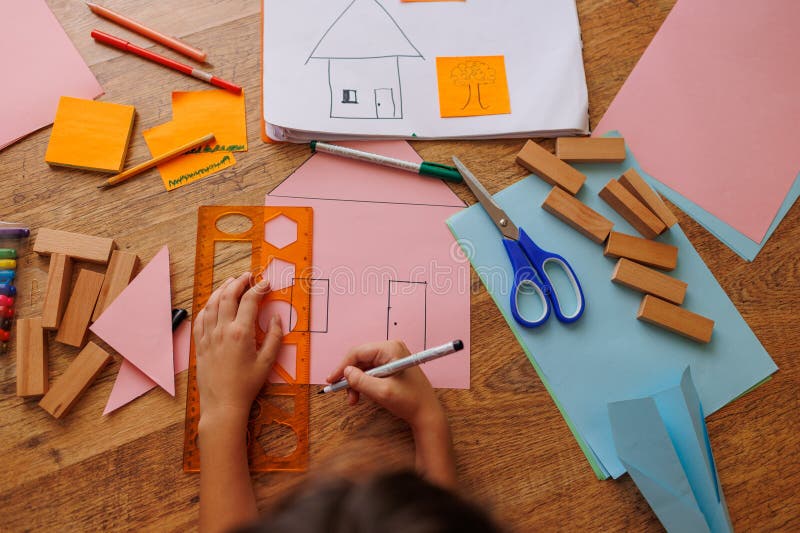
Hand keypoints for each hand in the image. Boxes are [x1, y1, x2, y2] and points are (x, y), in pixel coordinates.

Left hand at [194, 272, 282, 428]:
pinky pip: (200, 319)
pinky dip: (207, 306)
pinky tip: (213, 303)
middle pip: (228, 296)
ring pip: (212, 304)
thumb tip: (276, 318)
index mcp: (241, 333)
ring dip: (222, 289)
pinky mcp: (200, 344)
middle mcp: (222, 331)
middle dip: (238, 282)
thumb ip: (274, 337)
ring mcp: (208, 336)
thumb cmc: (246, 385)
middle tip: (247, 276)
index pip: (249, 301)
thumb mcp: (267, 362)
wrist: (223, 404)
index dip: (258, 288)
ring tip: (230, 282)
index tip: (265, 283)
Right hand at [326, 340, 444, 430]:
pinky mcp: (392, 366)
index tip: (331, 380)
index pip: (358, 352)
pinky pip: (372, 372)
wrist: (427, 413)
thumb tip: (346, 372)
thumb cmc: (409, 401)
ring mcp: (392, 357)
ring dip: (356, 382)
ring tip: (353, 400)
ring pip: (364, 367)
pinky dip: (364, 383)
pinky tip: (360, 395)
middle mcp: (391, 348)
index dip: (342, 366)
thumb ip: (361, 381)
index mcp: (390, 349)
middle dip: (350, 377)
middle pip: (360, 359)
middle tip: (342, 392)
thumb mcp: (381, 392)